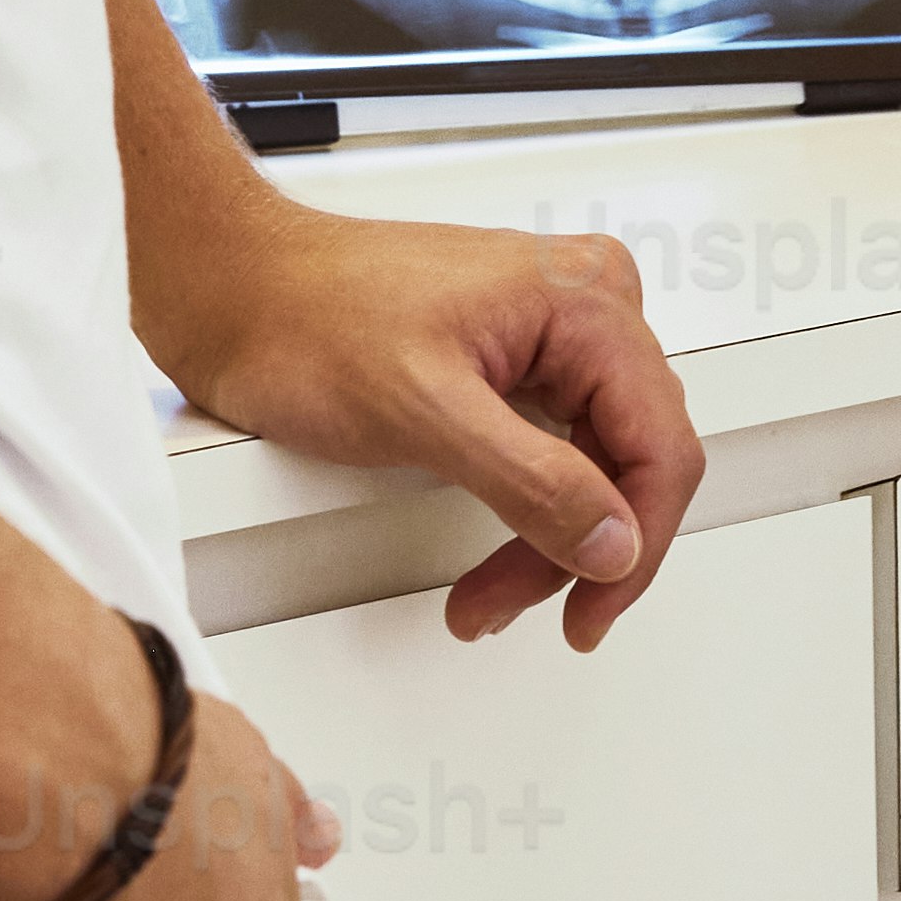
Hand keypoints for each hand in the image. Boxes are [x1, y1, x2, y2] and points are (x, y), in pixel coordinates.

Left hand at [194, 207, 704, 650]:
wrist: (239, 293)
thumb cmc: (307, 317)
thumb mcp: (424, 412)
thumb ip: (533, 481)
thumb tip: (614, 539)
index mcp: (585, 298)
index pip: (661, 445)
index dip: (637, 544)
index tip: (592, 607)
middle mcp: (583, 304)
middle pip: (629, 461)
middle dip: (577, 551)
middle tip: (515, 606)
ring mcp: (551, 329)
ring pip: (594, 465)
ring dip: (548, 542)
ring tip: (488, 595)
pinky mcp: (518, 356)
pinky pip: (558, 448)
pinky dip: (528, 509)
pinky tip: (495, 549)